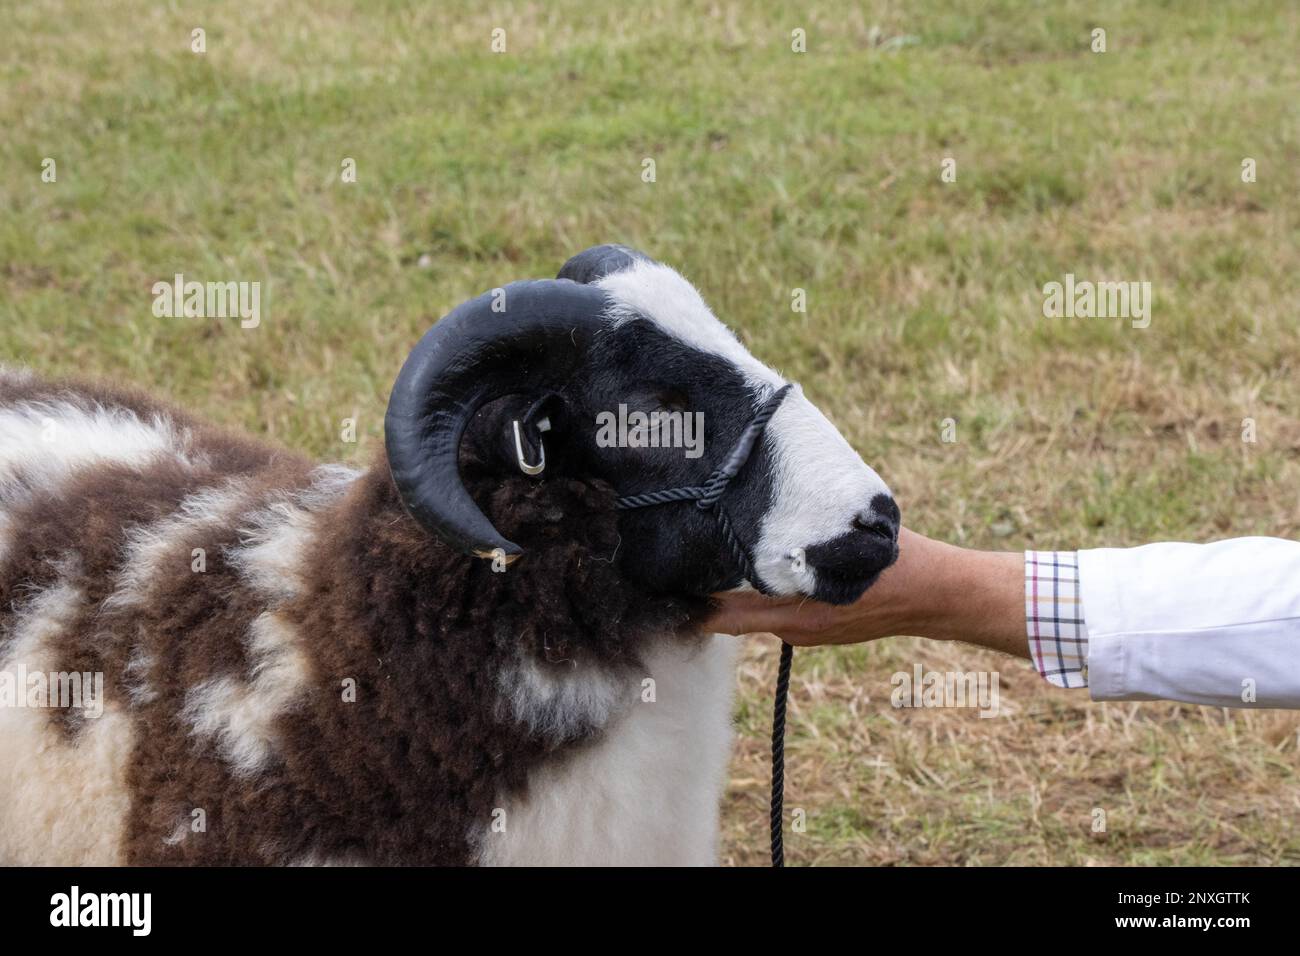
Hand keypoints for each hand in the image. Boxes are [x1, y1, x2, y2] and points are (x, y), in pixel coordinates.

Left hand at [705, 528, 1028, 657]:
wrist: (937, 595)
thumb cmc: (895, 562)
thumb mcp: (845, 542)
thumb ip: (801, 532)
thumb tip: (759, 513)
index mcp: (795, 615)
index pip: (726, 618)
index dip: (694, 606)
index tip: (664, 588)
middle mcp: (794, 631)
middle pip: (734, 616)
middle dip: (709, 595)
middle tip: (678, 564)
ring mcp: (806, 634)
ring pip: (757, 612)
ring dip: (738, 592)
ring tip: (711, 559)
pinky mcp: (819, 628)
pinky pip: (780, 611)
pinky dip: (767, 593)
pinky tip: (764, 566)